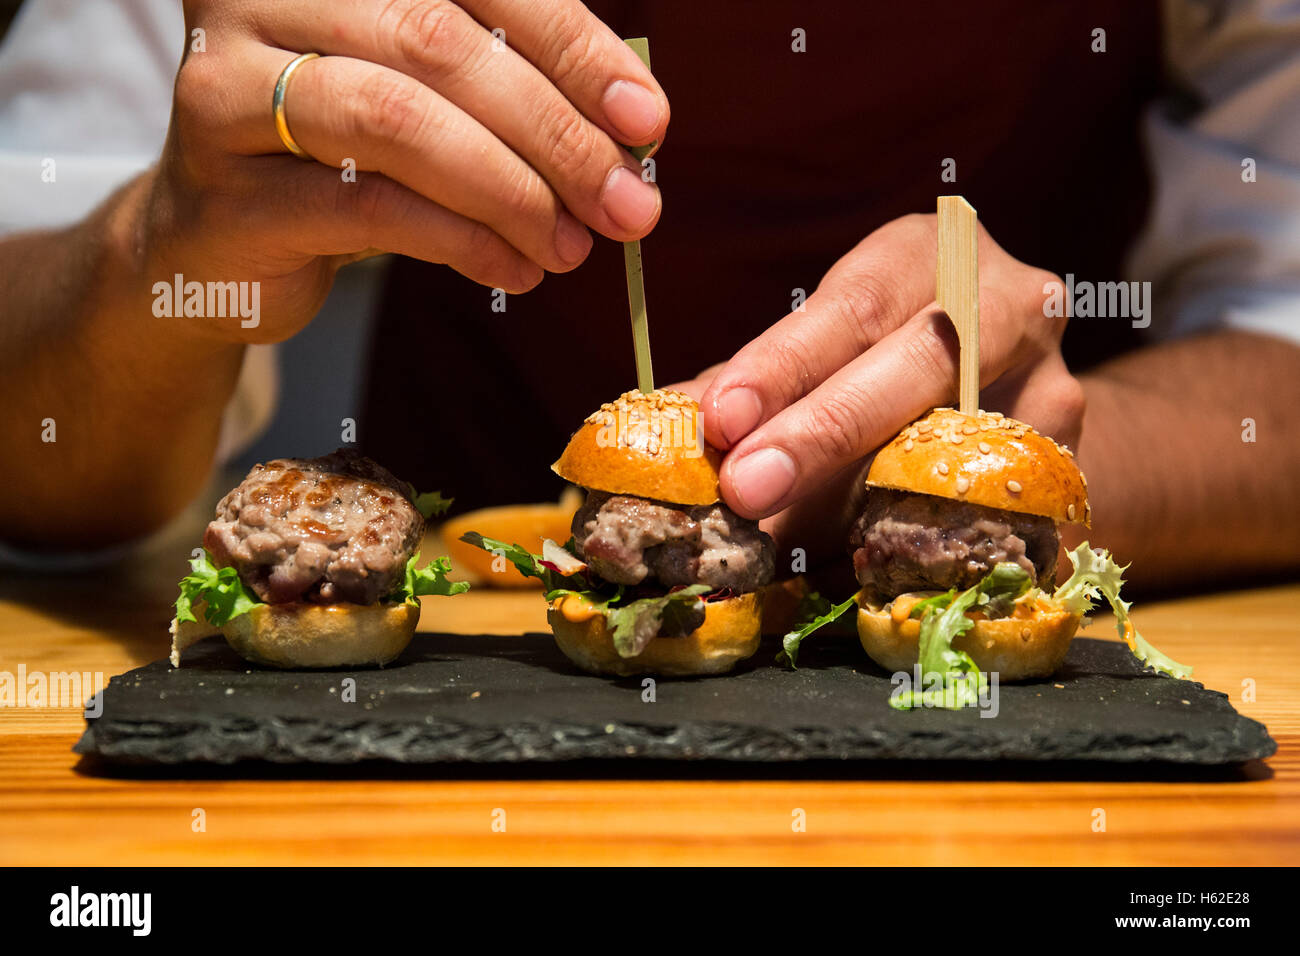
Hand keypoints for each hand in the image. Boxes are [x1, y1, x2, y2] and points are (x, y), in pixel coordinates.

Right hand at [152, 0, 668, 341]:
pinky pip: (370, 207)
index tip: (647, 120)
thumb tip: (630, 132)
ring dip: (513, 192)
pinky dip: (464, 242)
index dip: (573, 48)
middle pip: (441, 46)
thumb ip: (510, 88)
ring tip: (573, 246)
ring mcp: (230, 88)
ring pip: (402, 122)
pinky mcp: (228, 191)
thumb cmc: (343, 156)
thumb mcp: (428, 98)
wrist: (216, 242)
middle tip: (626, 204)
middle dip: (556, 133)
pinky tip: (516, 269)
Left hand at [682, 213, 1084, 554]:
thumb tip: (663, 432)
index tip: (723, 417)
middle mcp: (1007, 300)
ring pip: (973, 437)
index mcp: (925, 255)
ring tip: (798, 536)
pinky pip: (1006, 508)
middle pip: (924, 358)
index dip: (787, 360)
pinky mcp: (1075, 464)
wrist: (1003, 397)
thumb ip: (749, 394)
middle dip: (826, 426)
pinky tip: (881, 567)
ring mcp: (1056, 381)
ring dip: (879, 495)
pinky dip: (938, 540)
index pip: (854, 302)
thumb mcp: (817, 361)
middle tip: (746, 486)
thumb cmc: (879, 369)